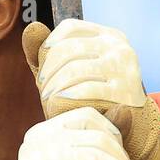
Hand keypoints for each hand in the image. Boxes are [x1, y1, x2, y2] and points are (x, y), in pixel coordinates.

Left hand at [23, 19, 159, 159]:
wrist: (126, 132)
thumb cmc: (90, 101)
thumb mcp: (66, 74)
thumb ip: (46, 53)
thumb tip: (32, 27)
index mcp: (109, 36)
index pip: (70, 28)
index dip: (49, 46)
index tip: (42, 69)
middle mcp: (120, 46)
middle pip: (69, 49)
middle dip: (49, 71)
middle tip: (42, 91)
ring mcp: (125, 68)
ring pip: (74, 69)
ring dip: (54, 87)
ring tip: (48, 101)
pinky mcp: (127, 91)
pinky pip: (86, 90)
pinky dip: (67, 98)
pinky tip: (58, 106)